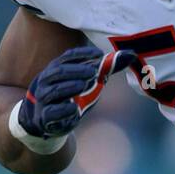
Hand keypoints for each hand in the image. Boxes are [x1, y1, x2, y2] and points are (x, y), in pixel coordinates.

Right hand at [18, 45, 136, 137]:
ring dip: (70, 87)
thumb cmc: (71, 95)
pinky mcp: (46, 116)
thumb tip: (130, 56)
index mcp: (56, 68)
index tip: (99, 54)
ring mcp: (44, 99)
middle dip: (77, 70)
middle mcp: (46, 81)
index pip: (68, 57)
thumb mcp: (85, 81)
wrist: (48, 120)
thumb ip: (104, 70)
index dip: (83, 54)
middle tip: (94, 71)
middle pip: (60, 72)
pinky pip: (54, 112)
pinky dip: (65, 109)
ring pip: (55, 90)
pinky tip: (75, 109)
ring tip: (85, 85)